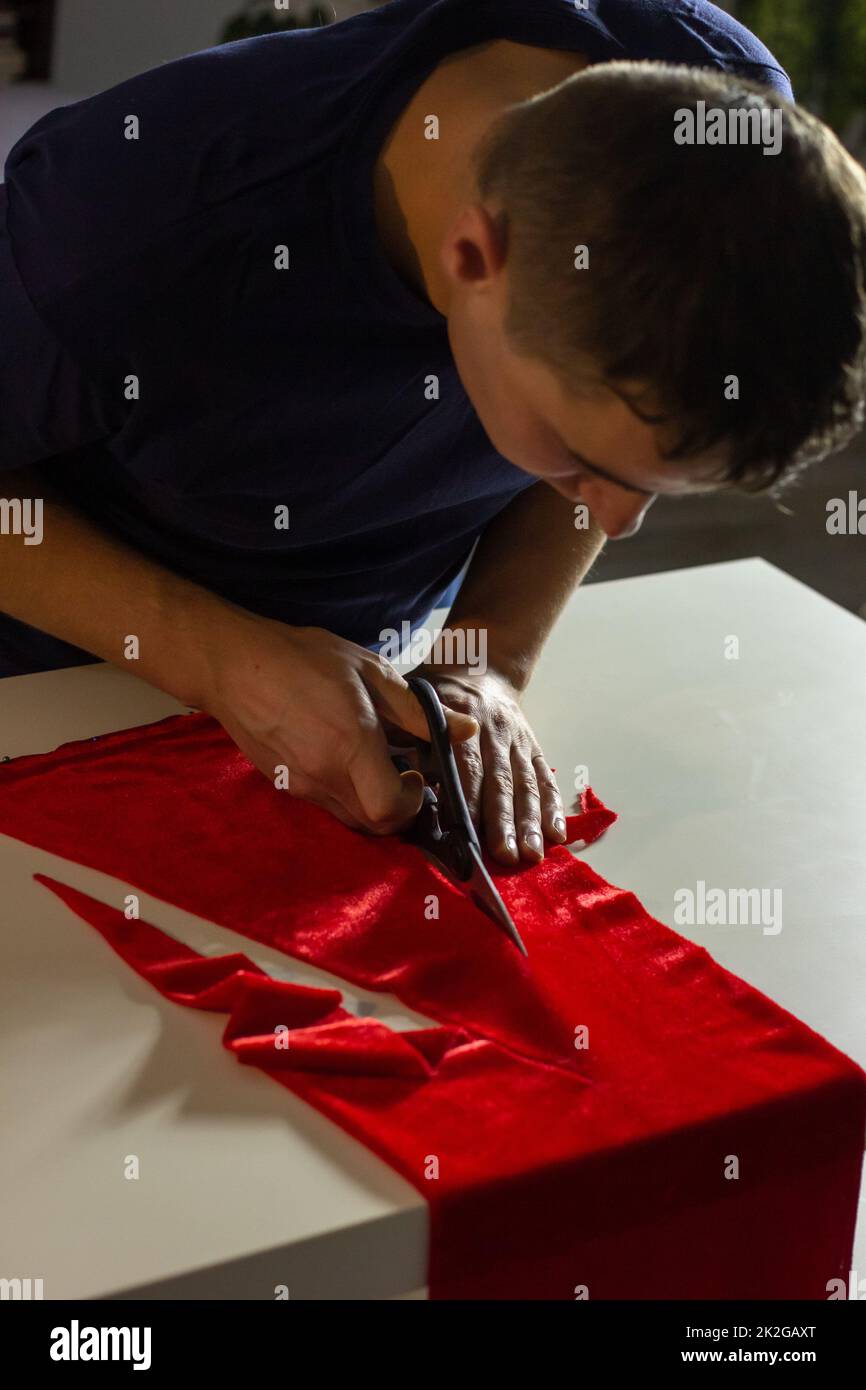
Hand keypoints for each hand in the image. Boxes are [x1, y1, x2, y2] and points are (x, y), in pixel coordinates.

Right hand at [201, 611, 477, 833]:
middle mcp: (323, 775)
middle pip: (373, 825)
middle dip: (398, 809)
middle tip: (404, 773)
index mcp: (350, 746)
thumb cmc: (304, 659)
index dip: (413, 803)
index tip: (417, 774)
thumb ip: (419, 711)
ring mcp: (299, 785)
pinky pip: (325, 804)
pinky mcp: (283, 785)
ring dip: (370, 801)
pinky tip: (341, 756)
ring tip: (373, 761)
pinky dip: (344, 792)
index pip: (390, 810)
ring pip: (348, 818)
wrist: (234, 665)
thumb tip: (467, 730)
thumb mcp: (370, 673)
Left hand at [408, 665, 566, 864]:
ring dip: (529, 822)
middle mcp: (494, 729)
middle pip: (500, 780)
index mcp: (462, 716)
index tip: (464, 831)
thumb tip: (405, 783)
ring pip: (526, 783)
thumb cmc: (436, 691)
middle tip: (504, 854)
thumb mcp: (416, 700)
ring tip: (531, 854)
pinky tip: (557, 834)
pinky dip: (552, 807)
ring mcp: (517, 739)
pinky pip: (544, 778)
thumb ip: (412, 735)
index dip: (466, 798)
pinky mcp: (533, 747)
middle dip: (503, 820)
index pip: (466, 763)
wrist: (480, 664)